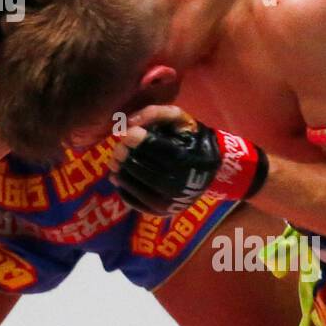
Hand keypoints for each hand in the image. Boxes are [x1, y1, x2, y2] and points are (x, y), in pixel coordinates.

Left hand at [112, 105, 268, 215]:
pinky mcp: (162, 212)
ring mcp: (171, 201)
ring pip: (138, 188)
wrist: (211, 168)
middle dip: (127, 158)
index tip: (128, 133)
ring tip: (115, 161)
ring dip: (121, 173)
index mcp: (187, 159)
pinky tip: (118, 176)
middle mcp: (180, 184)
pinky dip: (123, 189)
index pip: (159, 151)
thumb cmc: (190, 138)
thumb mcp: (179, 118)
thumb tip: (129, 124)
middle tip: (118, 148)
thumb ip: (155, 113)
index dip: (141, 142)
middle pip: (145, 171)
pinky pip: (136, 203)